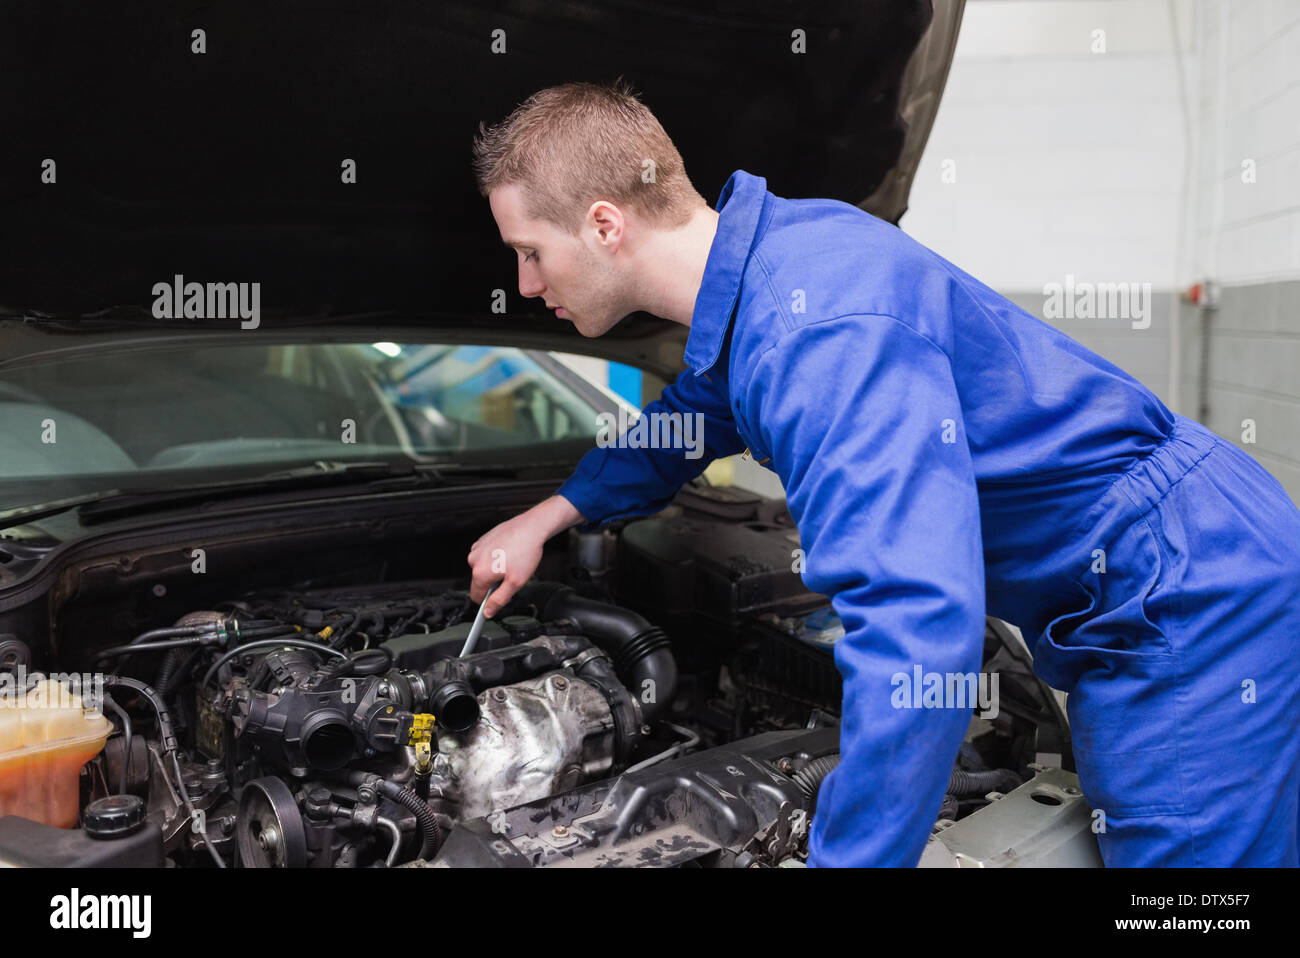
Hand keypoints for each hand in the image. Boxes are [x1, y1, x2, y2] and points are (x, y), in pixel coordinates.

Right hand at [466, 495, 584, 616]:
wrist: (531, 527)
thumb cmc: (525, 551)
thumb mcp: (515, 583)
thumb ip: (499, 600)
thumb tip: (488, 612)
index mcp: (480, 572)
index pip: (476, 597)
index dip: (488, 602)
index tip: (497, 600)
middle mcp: (474, 559)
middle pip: (480, 582)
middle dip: (494, 583)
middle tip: (511, 576)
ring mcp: (477, 548)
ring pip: (483, 569)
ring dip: (494, 570)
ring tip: (511, 562)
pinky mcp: (482, 540)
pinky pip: (485, 557)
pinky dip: (494, 558)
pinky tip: (507, 553)